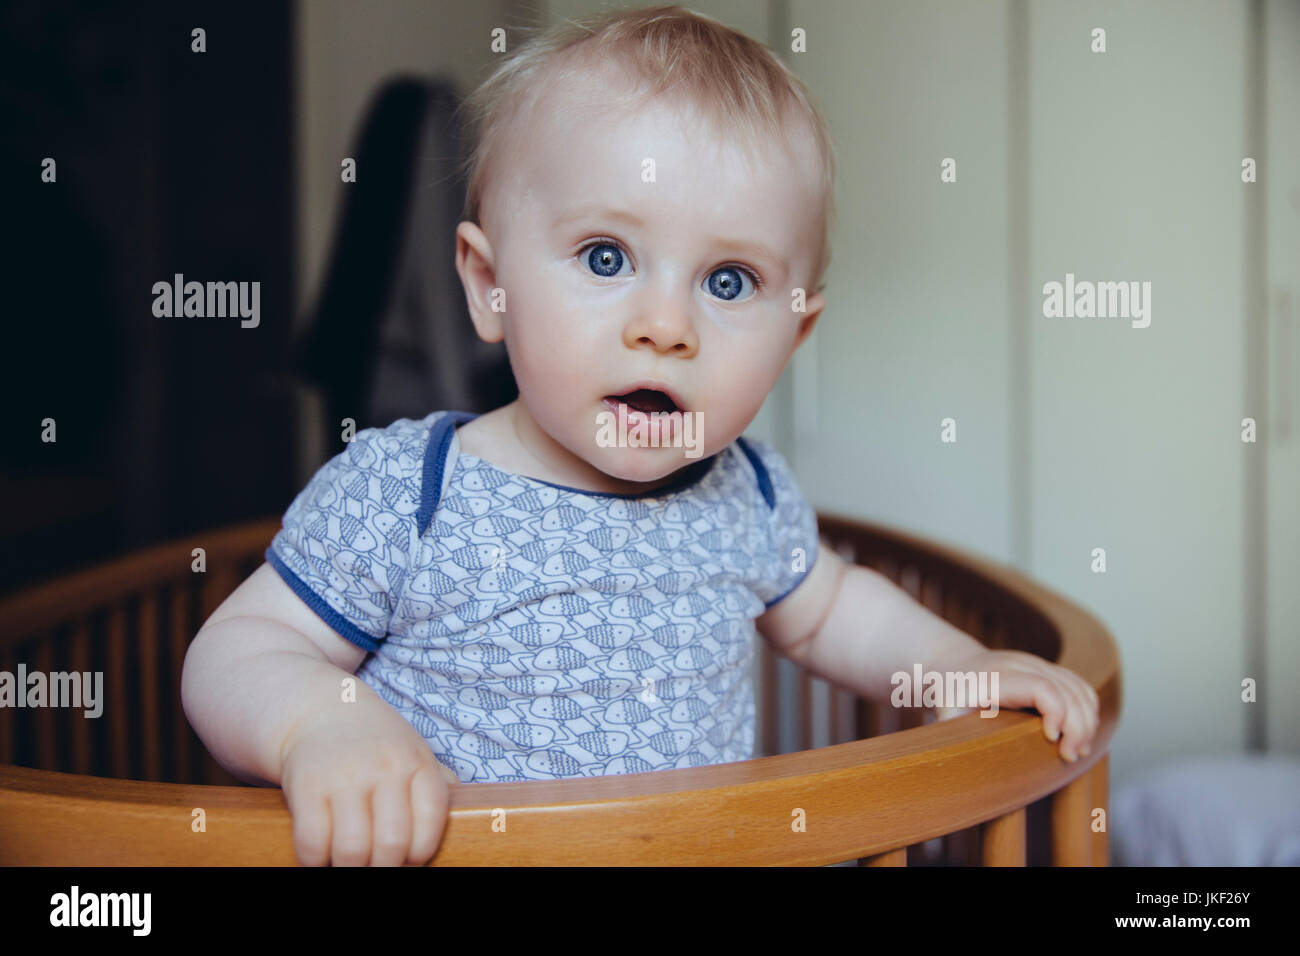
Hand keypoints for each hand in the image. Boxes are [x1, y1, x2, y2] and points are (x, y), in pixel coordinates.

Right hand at [278, 704, 455, 865]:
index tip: (408, 859)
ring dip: (349, 867)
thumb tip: (470, 814)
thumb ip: (436, 782)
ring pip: (352, 849)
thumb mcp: (412, 750)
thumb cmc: (375, 741)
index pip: (431, 820)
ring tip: (347, 863)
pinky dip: (314, 859)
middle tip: (375, 865)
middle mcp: (384, 768)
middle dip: (384, 867)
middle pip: (392, 843)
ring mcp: (344, 776)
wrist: (320, 708)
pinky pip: (311, 841)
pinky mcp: (307, 784)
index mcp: (416, 763)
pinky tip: (318, 854)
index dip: (421, 852)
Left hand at [943, 648, 1099, 761]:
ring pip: (1079, 687)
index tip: (1052, 740)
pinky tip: (1082, 735)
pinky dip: (1089, 711)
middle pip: (1067, 689)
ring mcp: (1038, 665)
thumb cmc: (949, 695)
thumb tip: (958, 764)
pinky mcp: (1048, 671)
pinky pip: (1080, 687)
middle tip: (1070, 756)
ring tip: (1079, 750)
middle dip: (1078, 726)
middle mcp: (1021, 666)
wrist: (953, 665)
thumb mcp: (942, 712)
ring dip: (1088, 721)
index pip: (1041, 687)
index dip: (1057, 712)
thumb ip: (952, 733)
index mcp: (996, 678)